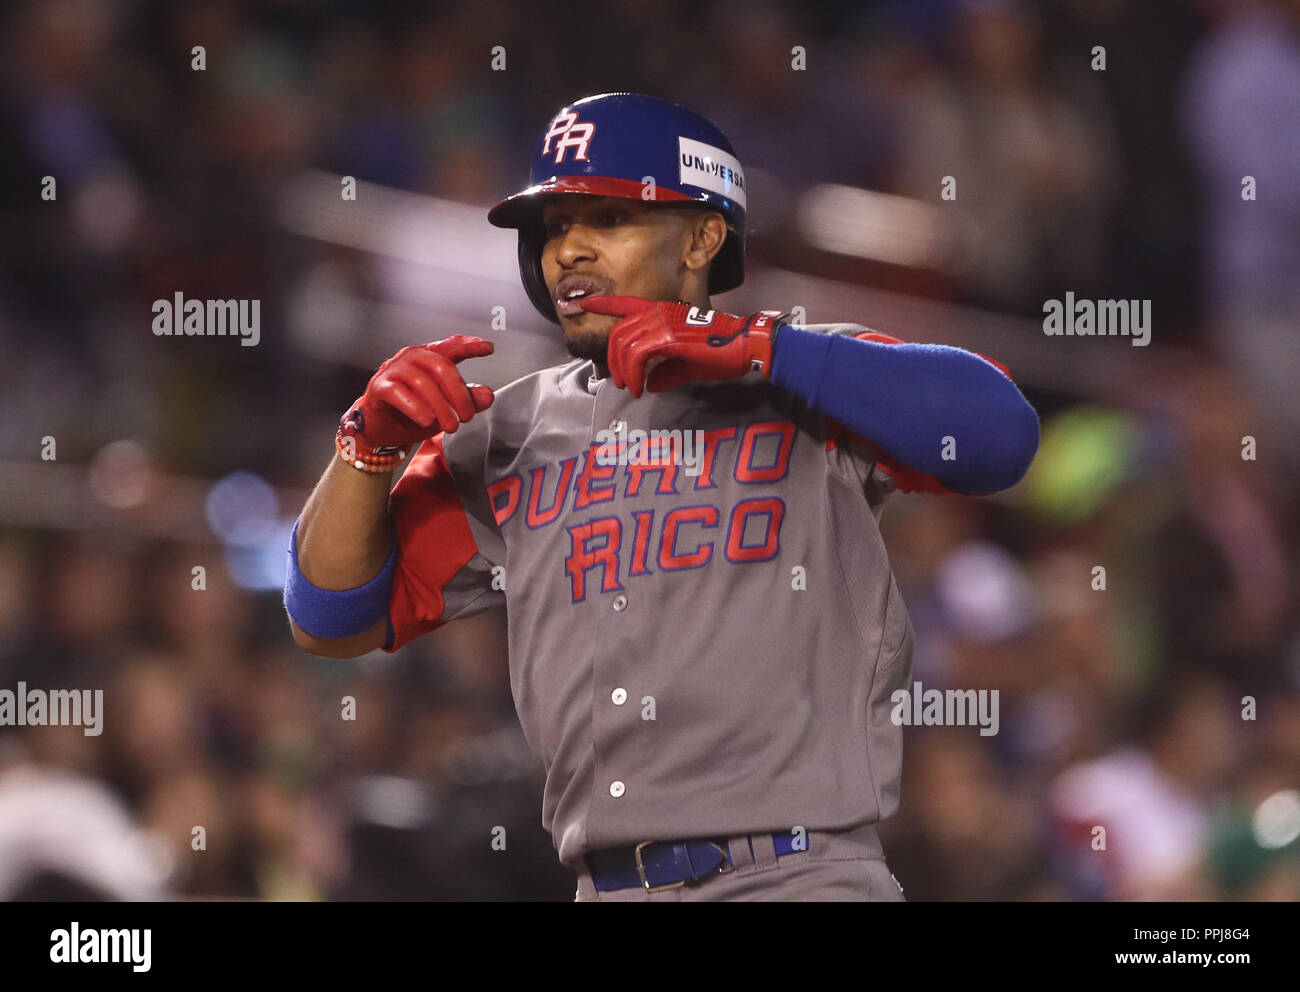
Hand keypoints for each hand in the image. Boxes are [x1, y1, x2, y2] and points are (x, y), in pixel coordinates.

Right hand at [340, 335, 494, 455]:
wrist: (381, 429)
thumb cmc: (414, 412)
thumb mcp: (447, 408)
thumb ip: (468, 400)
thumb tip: (487, 395)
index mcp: (430, 358)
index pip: (452, 346)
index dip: (470, 345)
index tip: (488, 348)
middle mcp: (412, 358)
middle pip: (442, 366)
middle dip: (459, 393)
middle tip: (467, 417)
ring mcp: (394, 370)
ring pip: (422, 381)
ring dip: (441, 406)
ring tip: (451, 426)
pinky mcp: (379, 387)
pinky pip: (398, 393)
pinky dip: (416, 408)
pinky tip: (427, 420)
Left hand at [578, 296, 785, 396]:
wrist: (746, 347)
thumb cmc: (723, 352)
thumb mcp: (689, 364)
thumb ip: (666, 372)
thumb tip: (650, 384)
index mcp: (664, 312)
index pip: (628, 304)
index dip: (605, 304)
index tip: (585, 303)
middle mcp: (660, 312)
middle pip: (618, 332)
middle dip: (612, 359)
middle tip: (620, 382)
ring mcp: (664, 322)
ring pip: (624, 344)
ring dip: (622, 371)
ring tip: (631, 388)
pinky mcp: (669, 337)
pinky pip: (637, 356)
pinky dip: (633, 374)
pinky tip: (640, 387)